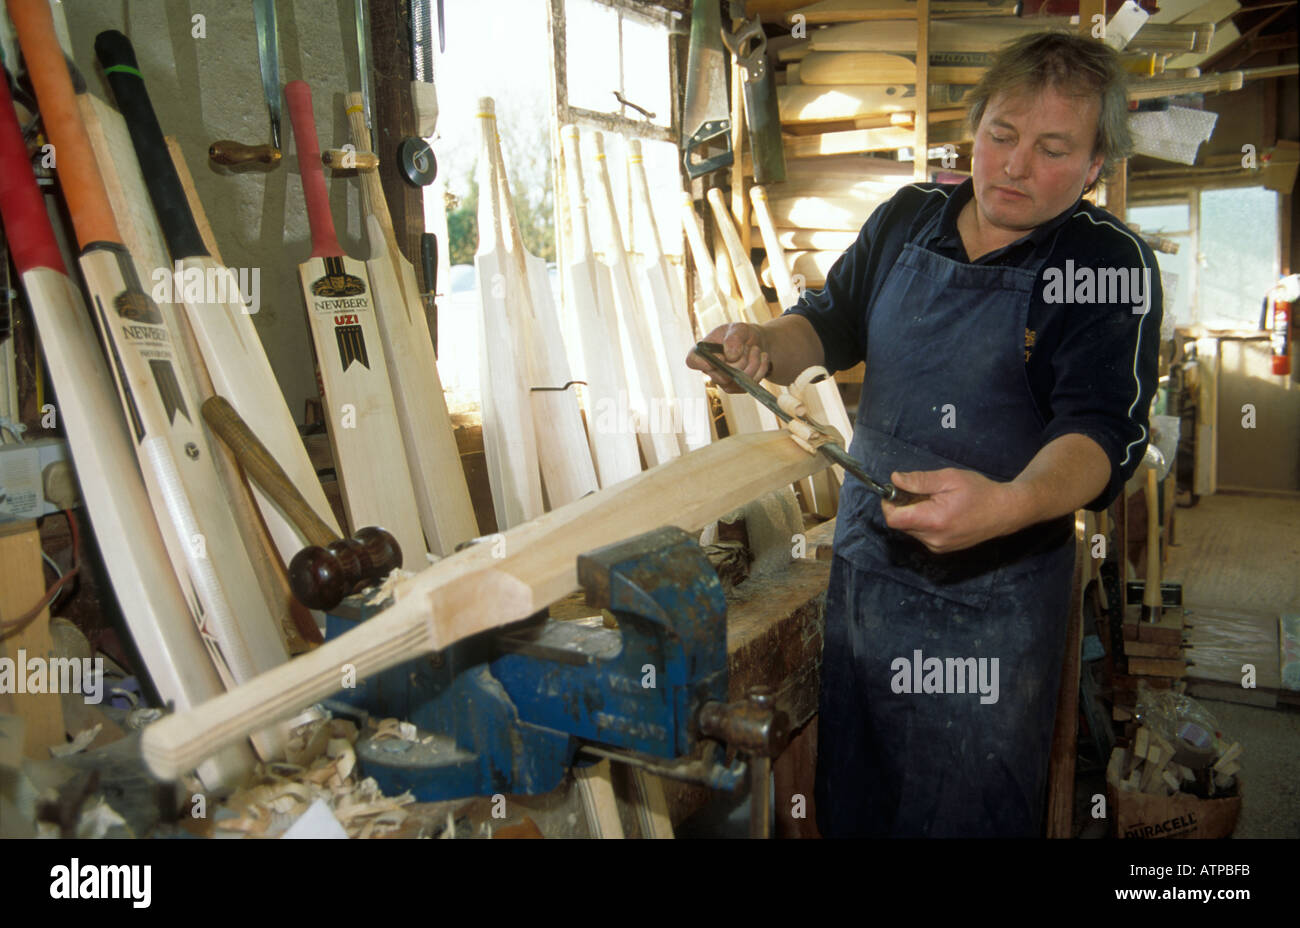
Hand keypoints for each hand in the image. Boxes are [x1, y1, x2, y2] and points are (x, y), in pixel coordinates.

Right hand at [686, 323, 769, 393]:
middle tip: (748, 347)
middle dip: (741, 360)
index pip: (693, 361)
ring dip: (753, 363)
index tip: (717, 357)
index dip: (701, 362)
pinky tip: (762, 358)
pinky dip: (760, 369)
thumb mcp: (739, 329)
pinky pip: (750, 384)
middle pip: (723, 374)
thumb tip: (731, 356)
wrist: (754, 343)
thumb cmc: (741, 334)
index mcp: (704, 351)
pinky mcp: (736, 388)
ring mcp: (723, 381)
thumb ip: (734, 338)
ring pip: (738, 380)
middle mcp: (710, 369)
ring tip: (756, 349)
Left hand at [880, 468, 1027, 553]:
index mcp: (933, 521)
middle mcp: (933, 539)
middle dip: (903, 506)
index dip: (889, 504)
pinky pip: (921, 534)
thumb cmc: (980, 492)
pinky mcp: (942, 549)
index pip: (893, 519)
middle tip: (921, 491)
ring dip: (914, 514)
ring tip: (935, 500)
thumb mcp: (949, 478)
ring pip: (910, 529)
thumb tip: (895, 480)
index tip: (895, 490)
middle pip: (900, 524)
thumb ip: (920, 481)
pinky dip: (923, 521)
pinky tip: (940, 511)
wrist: (1005, 512)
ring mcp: (938, 547)